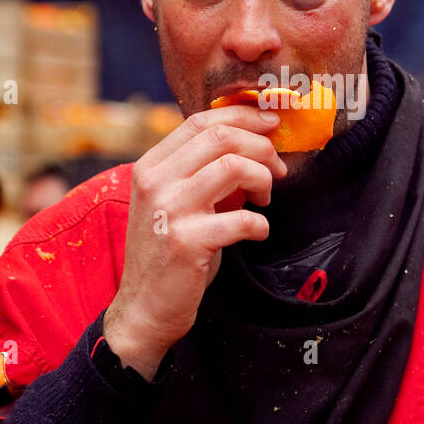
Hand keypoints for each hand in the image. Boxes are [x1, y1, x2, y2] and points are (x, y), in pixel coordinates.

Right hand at [102, 104, 286, 378]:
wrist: (145, 307)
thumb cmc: (170, 252)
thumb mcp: (181, 202)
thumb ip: (208, 172)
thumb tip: (257, 145)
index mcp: (151, 166)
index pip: (200, 121)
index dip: (243, 116)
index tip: (272, 124)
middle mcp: (155, 181)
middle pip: (221, 137)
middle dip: (262, 148)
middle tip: (278, 170)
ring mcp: (168, 210)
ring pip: (233, 167)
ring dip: (263, 181)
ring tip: (264, 202)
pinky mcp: (185, 241)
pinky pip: (241, 218)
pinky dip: (260, 224)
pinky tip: (257, 233)